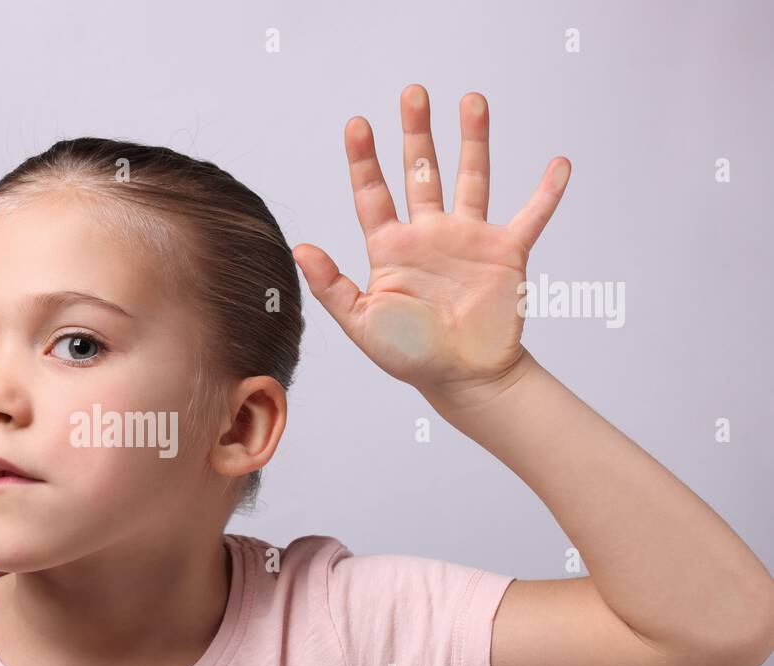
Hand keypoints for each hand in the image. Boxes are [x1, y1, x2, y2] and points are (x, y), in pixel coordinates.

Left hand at [294, 85, 569, 405]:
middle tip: (413, 93)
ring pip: (471, 178)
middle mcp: (429, 235)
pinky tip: (559, 164)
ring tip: (470, 100)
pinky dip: (547, 192)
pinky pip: (531, 215)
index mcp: (391, 249)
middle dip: (416, 132)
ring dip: (472, 140)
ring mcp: (468, 240)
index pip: (372, 194)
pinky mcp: (506, 253)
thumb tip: (300, 247)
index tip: (357, 124)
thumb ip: (331, 285)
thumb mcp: (361, 322)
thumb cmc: (411, 355)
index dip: (364, 160)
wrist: (464, 380)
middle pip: (421, 171)